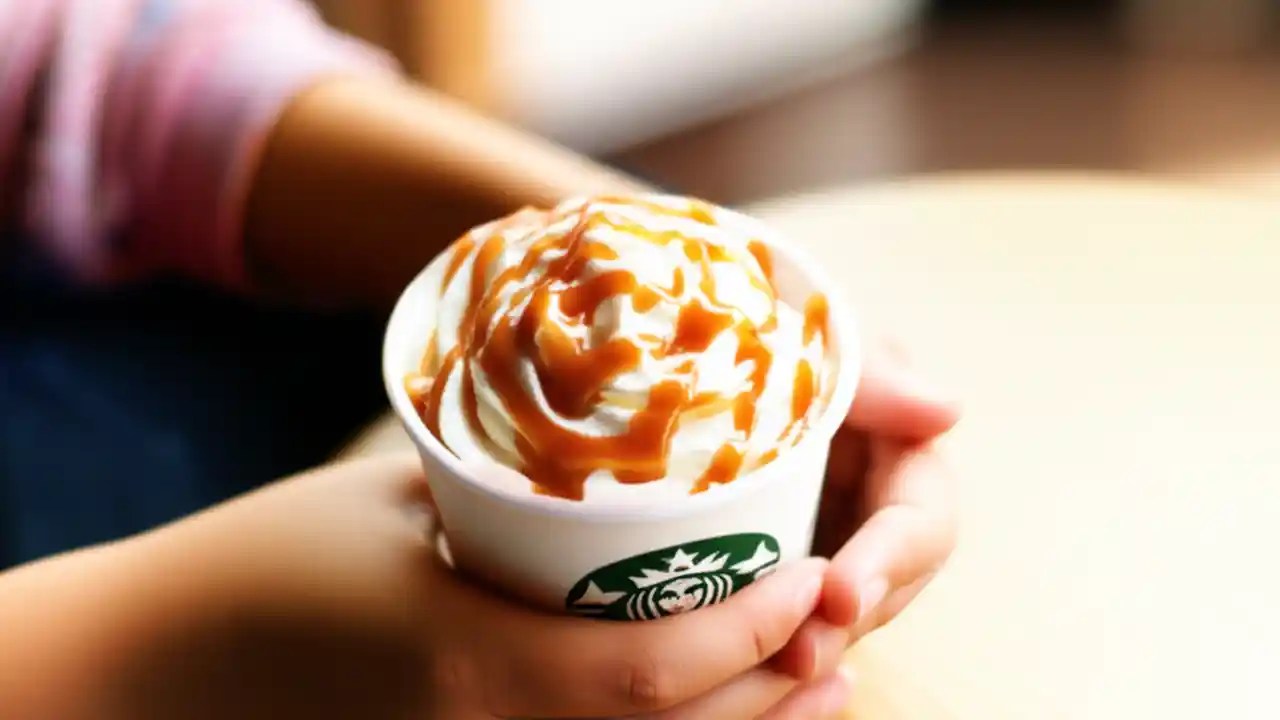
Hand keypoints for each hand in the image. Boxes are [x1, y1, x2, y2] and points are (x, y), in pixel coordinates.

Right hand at [142, 455, 853, 718]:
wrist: (169, 660)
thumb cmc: (269, 557)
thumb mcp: (396, 494)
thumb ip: (510, 488)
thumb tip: (609, 440)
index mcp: (468, 660)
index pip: (648, 673)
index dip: (750, 631)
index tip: (810, 574)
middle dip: (776, 693)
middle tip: (839, 632)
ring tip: (817, 682)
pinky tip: (722, 717)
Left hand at [774, 337, 959, 676]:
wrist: (706, 347)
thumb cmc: (778, 335)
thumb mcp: (830, 344)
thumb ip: (879, 374)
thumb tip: (948, 411)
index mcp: (907, 455)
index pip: (919, 523)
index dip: (888, 561)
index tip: (842, 595)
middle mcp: (880, 505)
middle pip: (888, 587)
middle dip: (845, 622)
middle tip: (795, 655)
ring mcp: (834, 537)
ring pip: (841, 612)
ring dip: (811, 642)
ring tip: (769, 665)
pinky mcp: (786, 558)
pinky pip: (793, 610)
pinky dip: (774, 637)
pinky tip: (744, 659)